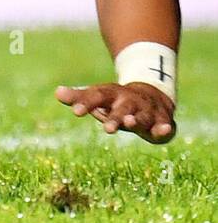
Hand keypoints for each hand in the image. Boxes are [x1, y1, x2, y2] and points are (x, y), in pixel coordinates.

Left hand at [55, 82, 175, 143]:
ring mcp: (146, 111)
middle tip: (107, 129)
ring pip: (142, 117)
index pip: (96, 97)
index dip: (86, 103)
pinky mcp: (161, 121)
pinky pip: (164, 126)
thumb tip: (58, 92)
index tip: (75, 111)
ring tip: (130, 123)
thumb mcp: (98, 97)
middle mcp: (129, 102)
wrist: (152, 94)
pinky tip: (165, 130)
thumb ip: (79, 97)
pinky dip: (164, 128)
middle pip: (121, 109)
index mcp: (111, 95)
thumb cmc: (116, 100)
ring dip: (137, 120)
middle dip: (115, 118)